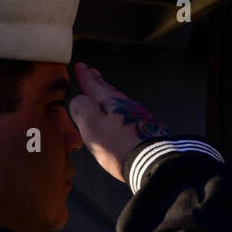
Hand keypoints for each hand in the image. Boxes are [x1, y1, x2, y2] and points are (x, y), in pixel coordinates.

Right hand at [68, 63, 169, 183]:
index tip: (81, 66)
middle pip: (110, 92)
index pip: (95, 86)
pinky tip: (123, 119)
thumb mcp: (92, 126)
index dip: (86, 77)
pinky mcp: (151, 133)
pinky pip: (131, 118)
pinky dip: (122, 113)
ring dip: (111, 97)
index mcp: (112, 102)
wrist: (153, 164)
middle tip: (94, 73)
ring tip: (106, 94)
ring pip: (122, 104)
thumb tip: (79, 100)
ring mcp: (142, 119)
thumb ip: (82, 110)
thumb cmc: (120, 147)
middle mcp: (128, 106)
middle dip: (100, 83)